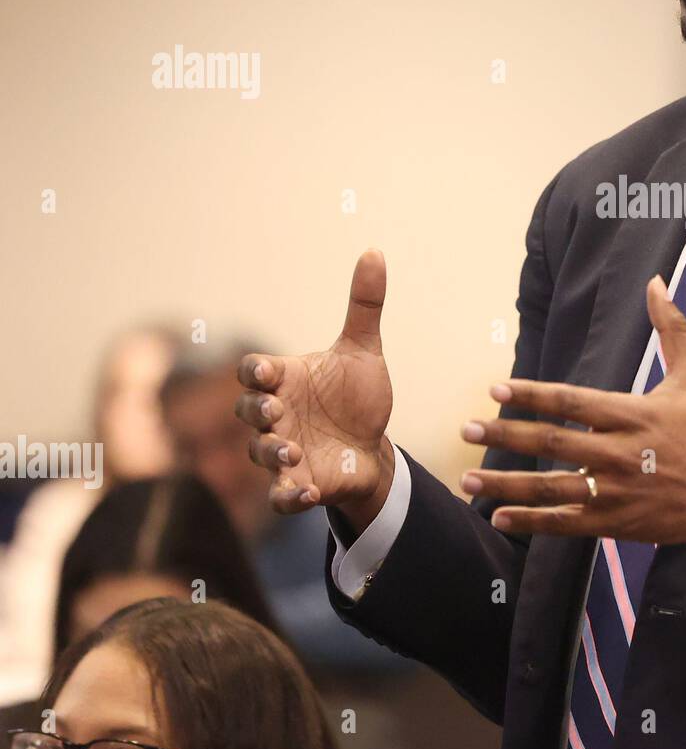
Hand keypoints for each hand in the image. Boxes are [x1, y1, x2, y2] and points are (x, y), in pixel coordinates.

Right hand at [235, 249, 394, 527]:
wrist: (372, 445)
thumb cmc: (357, 396)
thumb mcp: (364, 350)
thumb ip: (364, 305)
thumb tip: (375, 251)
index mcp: (286, 380)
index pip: (253, 371)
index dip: (255, 371)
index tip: (270, 371)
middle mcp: (277, 416)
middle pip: (248, 411)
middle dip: (258, 411)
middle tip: (278, 412)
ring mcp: (283, 451)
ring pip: (260, 453)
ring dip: (271, 453)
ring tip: (293, 452)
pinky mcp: (298, 485)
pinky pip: (281, 496)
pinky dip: (287, 496)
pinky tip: (305, 494)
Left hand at [459, 276, 685, 565]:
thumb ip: (671, 326)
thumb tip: (657, 281)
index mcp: (633, 415)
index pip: (572, 402)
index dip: (532, 396)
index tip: (495, 391)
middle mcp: (619, 453)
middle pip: (552, 444)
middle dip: (504, 437)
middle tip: (465, 431)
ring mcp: (616, 492)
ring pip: (552, 487)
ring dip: (506, 485)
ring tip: (467, 479)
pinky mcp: (617, 522)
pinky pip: (567, 524)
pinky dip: (533, 521)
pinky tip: (500, 517)